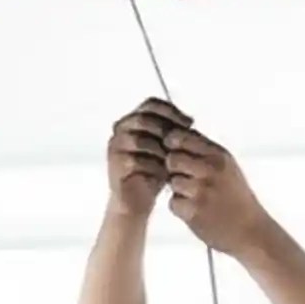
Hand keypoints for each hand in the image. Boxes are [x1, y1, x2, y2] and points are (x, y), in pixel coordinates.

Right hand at [106, 98, 192, 216]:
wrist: (138, 200)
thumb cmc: (154, 171)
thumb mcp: (168, 147)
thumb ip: (175, 131)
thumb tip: (189, 120)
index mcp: (133, 119)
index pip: (151, 103)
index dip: (172, 111)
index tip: (190, 123)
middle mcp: (120, 129)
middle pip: (144, 119)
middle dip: (167, 130)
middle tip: (183, 143)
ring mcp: (115, 146)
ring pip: (140, 140)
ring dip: (161, 151)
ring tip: (174, 162)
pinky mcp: (114, 165)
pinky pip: (136, 161)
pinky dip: (154, 167)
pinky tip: (165, 174)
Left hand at [165, 128, 270, 255]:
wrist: (252, 231)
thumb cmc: (236, 197)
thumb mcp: (228, 166)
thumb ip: (204, 151)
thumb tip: (174, 134)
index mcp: (219, 155)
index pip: (181, 137)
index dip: (173, 144)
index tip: (176, 153)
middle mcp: (211, 170)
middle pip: (172, 158)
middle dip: (174, 168)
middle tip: (185, 178)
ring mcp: (202, 191)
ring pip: (172, 181)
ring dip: (178, 190)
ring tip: (194, 196)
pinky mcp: (194, 212)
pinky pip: (173, 203)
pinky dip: (180, 208)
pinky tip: (196, 211)